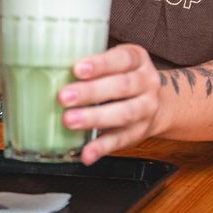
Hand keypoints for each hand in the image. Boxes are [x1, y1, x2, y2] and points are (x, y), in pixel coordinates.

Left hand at [58, 44, 162, 165]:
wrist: (158, 104)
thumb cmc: (125, 76)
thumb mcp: (116, 61)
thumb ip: (94, 63)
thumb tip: (54, 66)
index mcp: (138, 60)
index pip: (122, 59)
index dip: (100, 64)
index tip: (77, 69)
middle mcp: (146, 83)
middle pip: (122, 86)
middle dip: (91, 92)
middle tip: (64, 97)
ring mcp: (146, 109)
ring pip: (124, 114)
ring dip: (94, 118)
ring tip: (69, 120)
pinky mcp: (139, 133)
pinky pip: (120, 141)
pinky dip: (101, 148)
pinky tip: (86, 153)